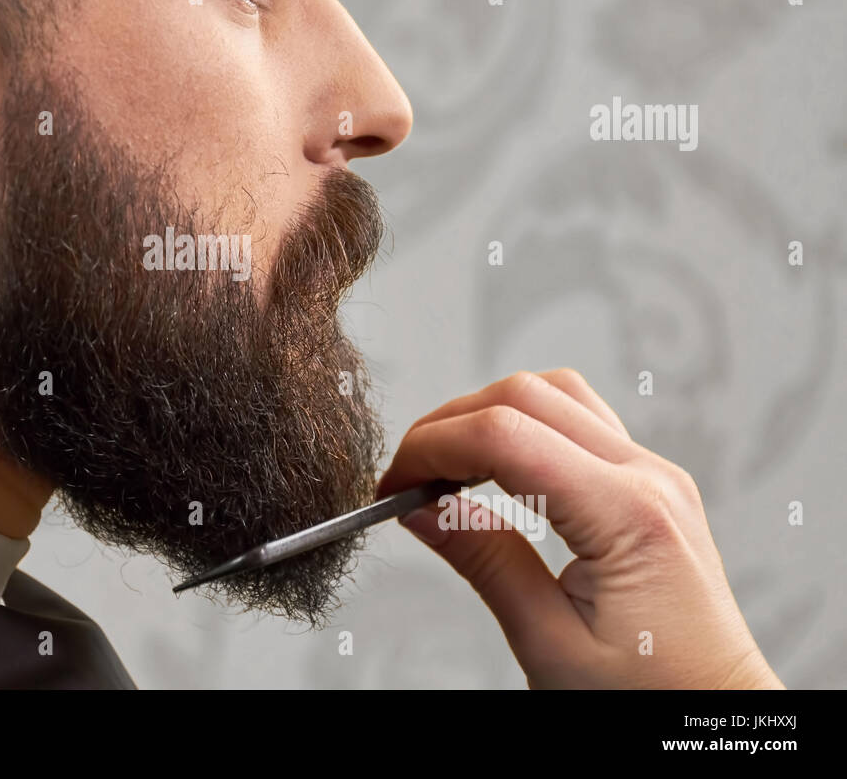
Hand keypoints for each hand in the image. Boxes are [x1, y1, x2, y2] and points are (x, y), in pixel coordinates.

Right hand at [375, 369, 783, 688]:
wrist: (717, 718)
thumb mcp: (551, 644)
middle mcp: (649, 478)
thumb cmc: (652, 698)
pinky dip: (523, 426)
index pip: (504, 436)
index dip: (432, 449)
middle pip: (525, 396)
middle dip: (449, 426)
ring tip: (446, 470)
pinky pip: (579, 420)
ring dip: (486, 416)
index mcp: (627, 515)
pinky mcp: (649, 484)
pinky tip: (496, 468)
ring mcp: (655, 474)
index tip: (393, 484)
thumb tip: (420, 508)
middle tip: (407, 479)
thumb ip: (485, 562)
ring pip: (553, 393)